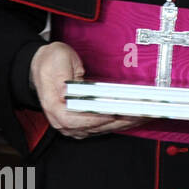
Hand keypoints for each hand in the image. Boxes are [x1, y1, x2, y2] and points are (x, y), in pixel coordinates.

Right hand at [32, 42, 149, 138]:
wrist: (41, 67)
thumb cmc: (51, 62)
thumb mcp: (58, 60)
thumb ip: (64, 77)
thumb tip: (68, 92)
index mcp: (54, 107)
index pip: (75, 120)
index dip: (97, 118)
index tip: (116, 113)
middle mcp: (62, 121)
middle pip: (96, 126)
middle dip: (121, 120)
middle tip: (143, 112)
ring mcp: (73, 125)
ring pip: (104, 128)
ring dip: (127, 122)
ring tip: (147, 114)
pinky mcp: (84, 124)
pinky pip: (105, 126)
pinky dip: (122, 121)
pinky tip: (137, 116)